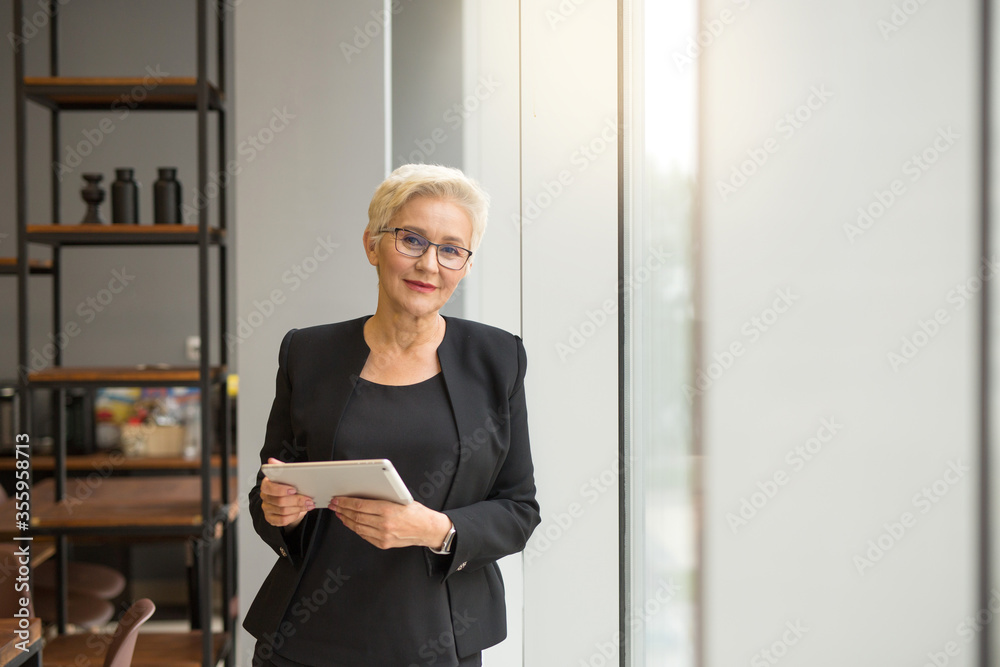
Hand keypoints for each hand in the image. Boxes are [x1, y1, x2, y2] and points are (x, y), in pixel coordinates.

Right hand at [260, 458, 315, 528]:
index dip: (281, 489)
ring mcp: (267, 508)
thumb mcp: (288, 475)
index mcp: (267, 484)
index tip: (294, 489)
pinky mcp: (271, 518)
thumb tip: (271, 460)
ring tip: (308, 505)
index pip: (268, 487)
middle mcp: (264, 497)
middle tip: (309, 500)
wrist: (291, 498)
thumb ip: (281, 468)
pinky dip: (293, 516)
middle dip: (296, 501)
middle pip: (279, 501)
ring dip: (298, 508)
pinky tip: (300, 511)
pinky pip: (282, 520)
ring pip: (282, 511)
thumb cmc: (289, 485)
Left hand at [330, 496, 451, 549]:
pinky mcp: (383, 543)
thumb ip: (382, 498)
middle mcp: (384, 524)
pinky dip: (356, 528)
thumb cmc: (416, 512)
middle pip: (356, 516)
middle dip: (342, 510)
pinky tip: (352, 523)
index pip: (360, 505)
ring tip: (340, 514)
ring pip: (358, 527)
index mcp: (388, 510)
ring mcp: (383, 536)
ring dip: (347, 520)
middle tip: (335, 505)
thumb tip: (363, 495)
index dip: (346, 502)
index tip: (338, 499)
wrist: (427, 529)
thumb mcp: (400, 499)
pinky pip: (365, 535)